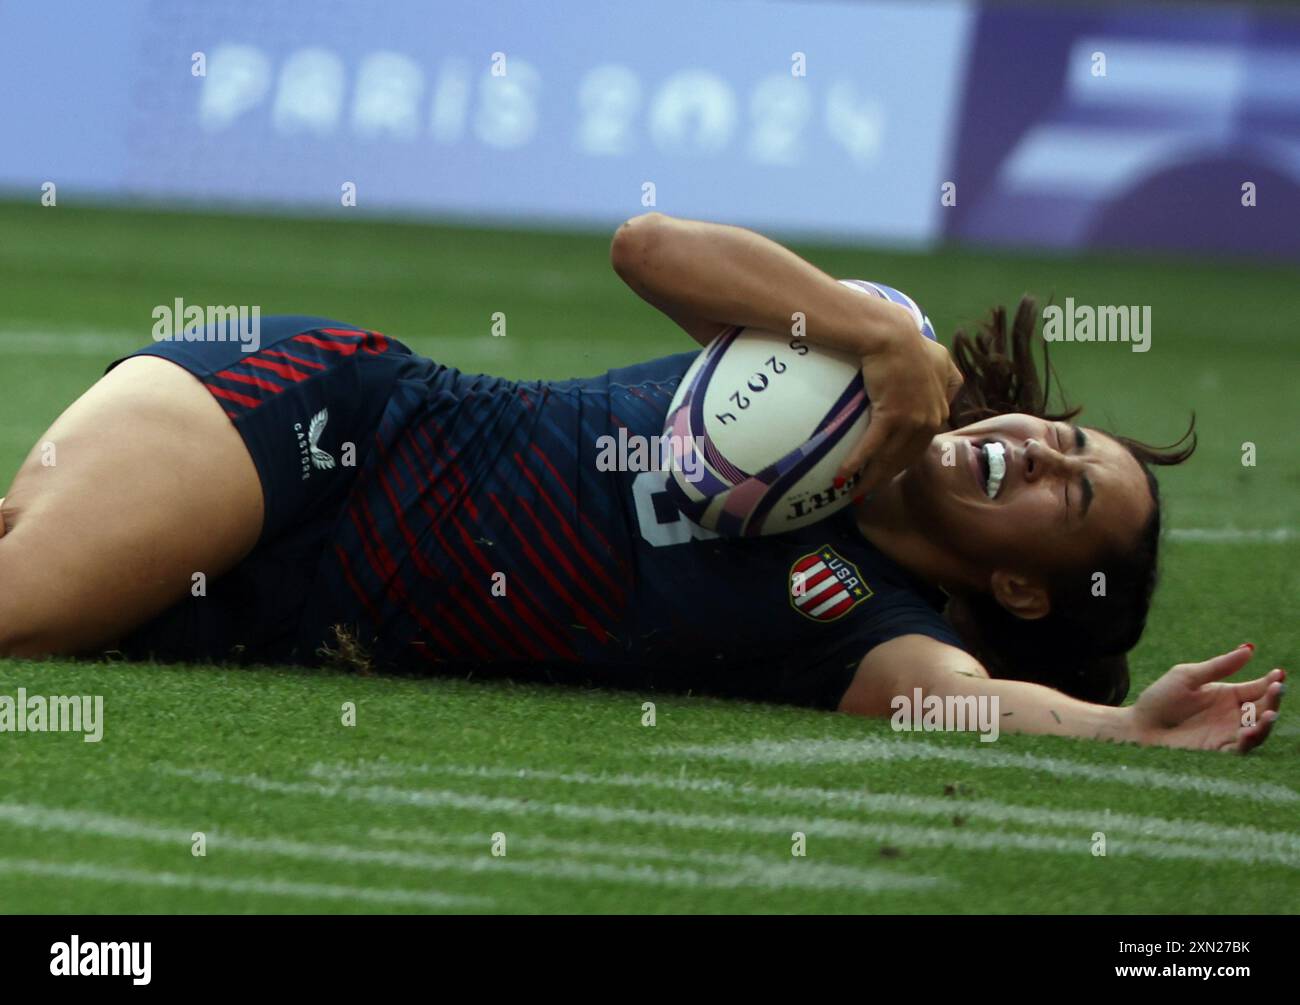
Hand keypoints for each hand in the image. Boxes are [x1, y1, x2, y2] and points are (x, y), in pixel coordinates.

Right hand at [838, 314, 963, 495]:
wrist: (893, 335)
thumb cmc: (912, 344)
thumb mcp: (941, 361)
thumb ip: (949, 380)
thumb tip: (951, 392)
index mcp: (940, 410)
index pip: (922, 445)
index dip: (905, 462)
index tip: (890, 474)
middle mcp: (931, 419)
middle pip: (905, 457)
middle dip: (887, 477)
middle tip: (869, 492)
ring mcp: (912, 419)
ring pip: (889, 457)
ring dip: (871, 479)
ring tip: (856, 494)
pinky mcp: (891, 415)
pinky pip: (871, 446)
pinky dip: (856, 463)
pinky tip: (840, 478)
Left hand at [1127, 645, 1285, 751]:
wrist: (1139, 726)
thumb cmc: (1160, 699)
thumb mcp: (1188, 676)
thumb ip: (1219, 666)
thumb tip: (1250, 648)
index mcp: (1227, 694)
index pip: (1257, 688)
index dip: (1271, 682)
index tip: (1279, 674)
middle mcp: (1232, 715)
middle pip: (1263, 708)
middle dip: (1273, 700)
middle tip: (1277, 689)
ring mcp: (1227, 733)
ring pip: (1258, 730)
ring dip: (1266, 723)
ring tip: (1270, 714)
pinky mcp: (1219, 750)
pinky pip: (1240, 748)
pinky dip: (1249, 741)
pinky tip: (1250, 731)